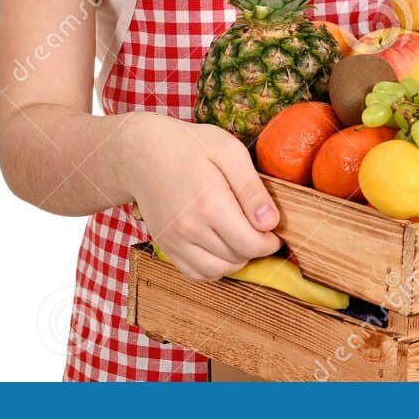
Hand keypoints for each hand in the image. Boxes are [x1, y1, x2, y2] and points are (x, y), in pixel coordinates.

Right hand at [123, 113, 281, 282]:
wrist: (142, 153)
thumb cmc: (190, 146)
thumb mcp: (229, 152)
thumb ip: (251, 189)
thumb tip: (271, 222)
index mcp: (211, 204)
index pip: (252, 244)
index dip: (270, 242)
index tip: (275, 231)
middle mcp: (190, 228)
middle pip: (237, 258)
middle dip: (255, 249)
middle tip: (260, 231)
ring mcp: (174, 240)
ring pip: (217, 271)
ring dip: (236, 261)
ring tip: (242, 239)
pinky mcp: (165, 245)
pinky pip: (195, 273)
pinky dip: (213, 268)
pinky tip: (221, 248)